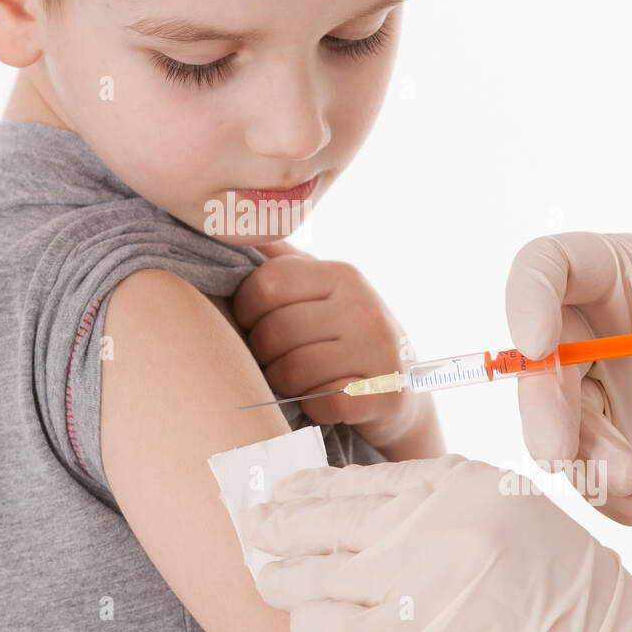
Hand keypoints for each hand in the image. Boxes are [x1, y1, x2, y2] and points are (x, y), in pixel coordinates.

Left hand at [232, 240, 442, 457]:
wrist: (400, 391)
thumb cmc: (342, 338)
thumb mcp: (319, 292)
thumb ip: (280, 262)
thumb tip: (231, 222)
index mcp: (341, 275)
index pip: (268, 283)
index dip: (246, 310)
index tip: (255, 324)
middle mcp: (363, 306)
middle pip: (275, 332)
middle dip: (263, 355)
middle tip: (273, 362)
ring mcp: (379, 350)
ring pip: (294, 371)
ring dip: (283, 386)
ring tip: (294, 382)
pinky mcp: (385, 394)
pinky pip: (322, 404)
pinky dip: (312, 409)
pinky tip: (320, 403)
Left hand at [239, 455, 631, 631]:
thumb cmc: (571, 609)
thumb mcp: (519, 522)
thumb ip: (447, 510)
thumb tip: (368, 509)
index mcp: (463, 486)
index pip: (365, 481)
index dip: (315, 488)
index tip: (284, 491)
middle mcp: (433, 525)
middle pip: (328, 519)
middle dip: (280, 523)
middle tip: (252, 526)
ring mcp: (412, 584)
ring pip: (312, 574)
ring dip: (280, 577)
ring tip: (265, 576)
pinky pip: (322, 630)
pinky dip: (307, 626)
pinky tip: (304, 626)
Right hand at [505, 233, 631, 524]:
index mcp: (615, 274)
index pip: (548, 266)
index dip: (529, 300)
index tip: (536, 346)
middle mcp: (593, 329)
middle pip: (540, 359)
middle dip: (542, 409)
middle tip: (557, 452)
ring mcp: (597, 386)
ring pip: (556, 423)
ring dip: (581, 461)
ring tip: (628, 480)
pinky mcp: (609, 439)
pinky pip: (584, 469)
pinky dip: (604, 495)